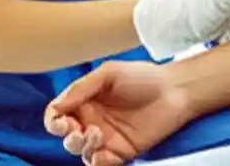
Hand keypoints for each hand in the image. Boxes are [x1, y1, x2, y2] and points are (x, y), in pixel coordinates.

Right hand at [44, 60, 192, 165]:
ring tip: (97, 134)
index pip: (57, 115)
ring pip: (81, 152)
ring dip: (83, 147)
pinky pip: (100, 164)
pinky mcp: (121, 152)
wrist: (175, 91)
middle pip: (66, 137)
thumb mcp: (109, 73)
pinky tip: (104, 154)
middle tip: (80, 131)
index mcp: (84, 101)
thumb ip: (81, 88)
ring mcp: (106, 139)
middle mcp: (92, 121)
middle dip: (68, 137)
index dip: (54, 121)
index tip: (62, 121)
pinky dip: (97, 162)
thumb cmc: (143, 77)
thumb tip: (56, 107)